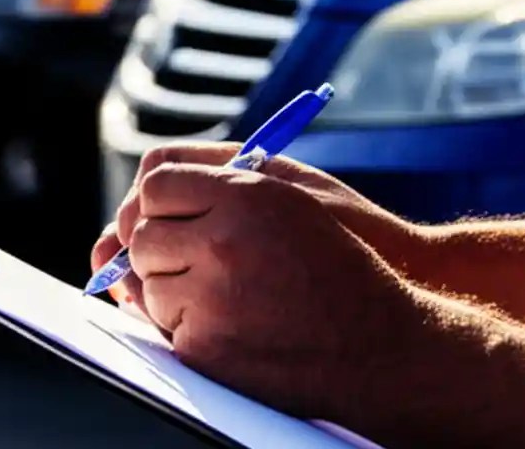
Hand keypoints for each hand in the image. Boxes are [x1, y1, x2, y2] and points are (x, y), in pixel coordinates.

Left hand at [109, 147, 431, 419]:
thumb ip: (219, 178)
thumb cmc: (338, 259)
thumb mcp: (291, 195)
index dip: (155, 199)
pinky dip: (187, 329)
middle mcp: (222, 242)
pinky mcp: (207, 346)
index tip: (168, 214)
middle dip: (156, 249)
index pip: (156, 181)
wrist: (383, 341)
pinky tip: (227, 325)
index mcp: (245, 194)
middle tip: (187, 259)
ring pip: (147, 285)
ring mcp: (212, 297)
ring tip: (220, 295)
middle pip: (141, 236)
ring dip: (169, 291)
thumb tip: (148, 187)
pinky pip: (165, 330)